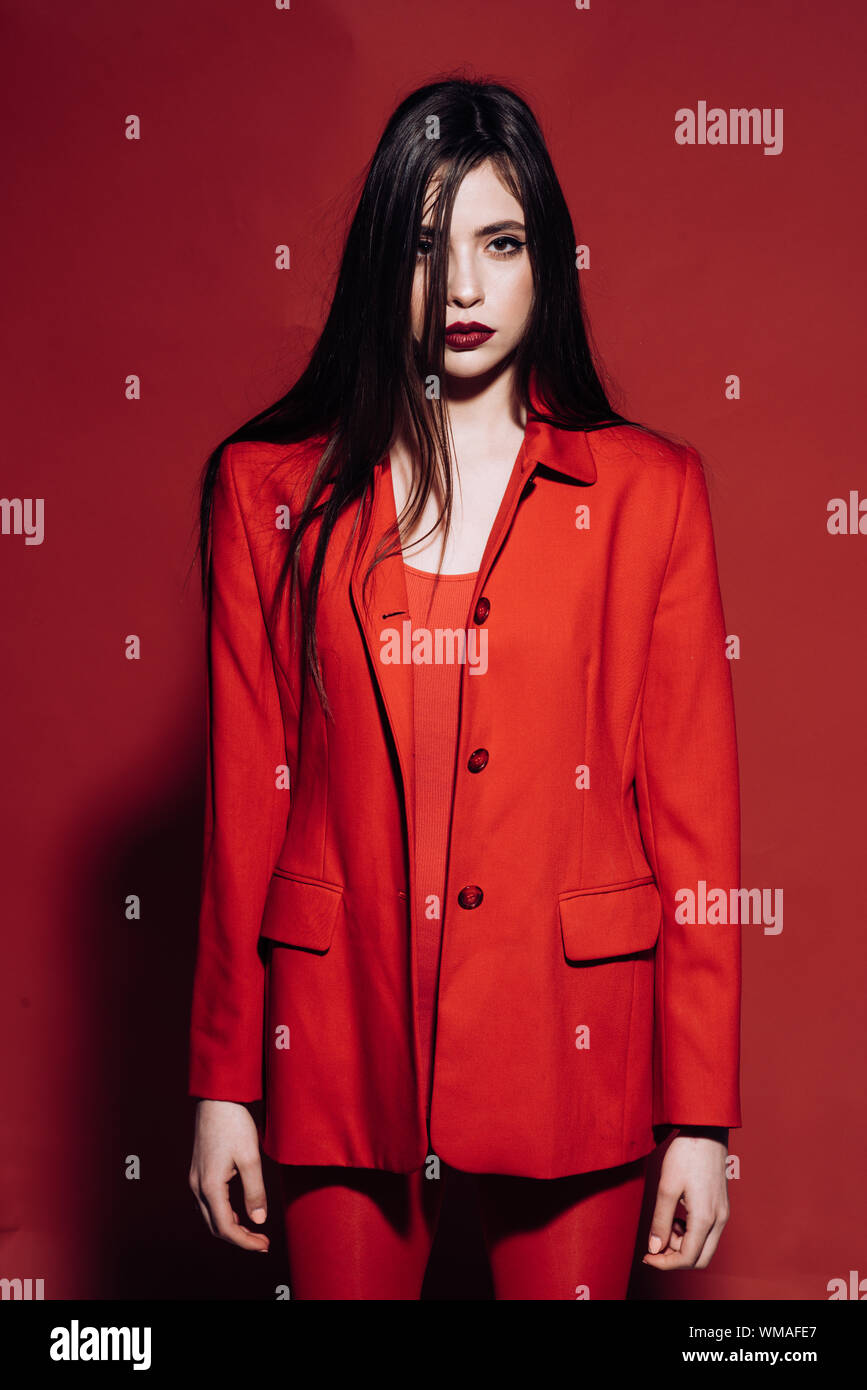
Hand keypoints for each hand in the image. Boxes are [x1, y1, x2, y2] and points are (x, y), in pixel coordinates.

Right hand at [189, 1099, 269, 1251]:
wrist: (217, 1099)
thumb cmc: (233, 1124)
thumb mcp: (250, 1157)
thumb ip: (255, 1191)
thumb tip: (259, 1220)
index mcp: (210, 1186)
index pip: (226, 1227)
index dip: (245, 1242)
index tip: (264, 1246)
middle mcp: (198, 1186)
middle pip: (215, 1226)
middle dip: (239, 1239)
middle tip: (262, 1242)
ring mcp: (196, 1179)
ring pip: (210, 1216)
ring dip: (231, 1227)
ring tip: (254, 1231)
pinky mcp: (199, 1171)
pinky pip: (209, 1202)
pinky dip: (225, 1213)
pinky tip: (240, 1212)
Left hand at [643, 1127, 729, 1269]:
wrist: (706, 1131)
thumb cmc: (685, 1155)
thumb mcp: (666, 1188)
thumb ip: (660, 1222)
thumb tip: (654, 1249)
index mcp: (705, 1218)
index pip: (687, 1258)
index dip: (665, 1263)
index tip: (646, 1256)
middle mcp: (719, 1220)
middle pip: (700, 1259)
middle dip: (675, 1257)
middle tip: (655, 1244)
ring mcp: (723, 1214)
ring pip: (705, 1247)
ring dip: (683, 1244)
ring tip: (667, 1222)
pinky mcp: (721, 1207)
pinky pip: (708, 1233)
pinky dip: (690, 1233)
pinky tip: (677, 1216)